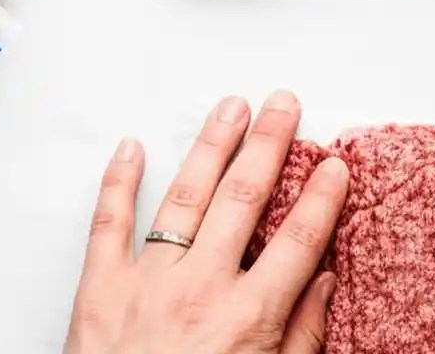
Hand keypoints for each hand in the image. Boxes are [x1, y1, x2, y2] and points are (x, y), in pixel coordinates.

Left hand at [65, 92, 348, 353]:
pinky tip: (133, 147)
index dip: (321, 197)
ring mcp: (147, 283)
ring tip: (230, 107)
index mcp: (249, 318)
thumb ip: (300, 335)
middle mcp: (200, 289)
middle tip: (283, 104)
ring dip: (211, 146)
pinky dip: (118, 182)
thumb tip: (325, 281)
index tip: (335, 164)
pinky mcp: (99, 289)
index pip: (298, 240)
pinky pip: (108, 224)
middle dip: (268, 144)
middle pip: (244, 200)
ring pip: (185, 197)